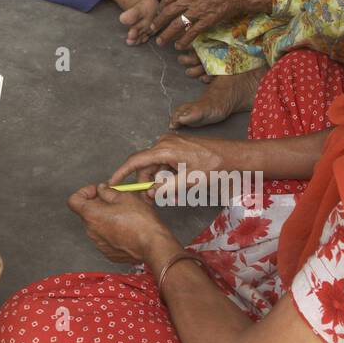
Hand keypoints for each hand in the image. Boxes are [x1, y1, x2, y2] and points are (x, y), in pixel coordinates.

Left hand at [67, 183, 179, 264]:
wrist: (153, 245)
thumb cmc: (140, 221)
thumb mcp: (124, 197)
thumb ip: (108, 191)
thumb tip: (102, 189)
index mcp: (91, 215)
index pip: (73, 201)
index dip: (84, 192)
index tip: (97, 191)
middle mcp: (91, 231)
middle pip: (87, 213)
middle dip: (98, 204)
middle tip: (114, 199)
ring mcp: (99, 244)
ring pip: (97, 225)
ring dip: (105, 217)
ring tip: (123, 213)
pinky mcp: (108, 253)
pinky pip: (105, 238)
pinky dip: (112, 231)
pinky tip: (126, 227)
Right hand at [109, 132, 228, 186]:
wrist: (231, 155)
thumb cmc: (213, 166)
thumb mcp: (188, 181)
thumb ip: (166, 188)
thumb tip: (151, 194)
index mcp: (165, 149)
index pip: (136, 161)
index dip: (122, 172)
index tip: (112, 183)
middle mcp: (164, 142)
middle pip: (145, 165)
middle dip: (145, 182)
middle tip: (150, 199)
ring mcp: (170, 143)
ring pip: (155, 164)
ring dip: (157, 179)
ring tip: (166, 193)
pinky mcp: (176, 146)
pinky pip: (163, 161)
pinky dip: (165, 173)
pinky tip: (174, 183)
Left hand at [150, 0, 273, 48]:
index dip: (161, 7)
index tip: (158, 13)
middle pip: (168, 12)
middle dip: (158, 22)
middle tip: (152, 29)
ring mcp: (197, 9)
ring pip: (177, 24)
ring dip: (167, 34)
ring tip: (161, 42)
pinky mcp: (207, 20)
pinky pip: (192, 32)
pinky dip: (184, 40)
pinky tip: (179, 46)